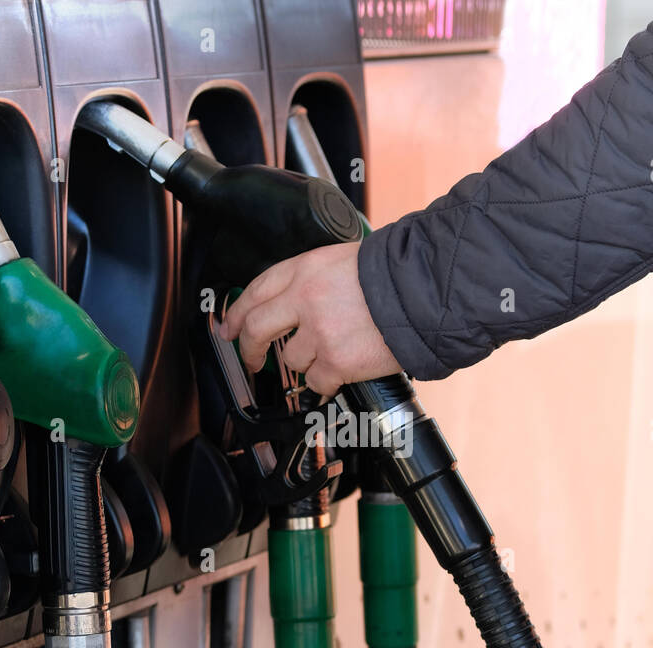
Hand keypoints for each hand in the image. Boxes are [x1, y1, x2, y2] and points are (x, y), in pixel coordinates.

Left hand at [219, 242, 401, 396]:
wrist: (424, 294)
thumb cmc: (392, 277)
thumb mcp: (343, 261)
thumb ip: (312, 280)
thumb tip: (290, 304)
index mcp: (305, 270)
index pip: (256, 291)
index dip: (237, 313)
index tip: (229, 328)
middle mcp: (305, 300)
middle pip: (257, 329)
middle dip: (249, 349)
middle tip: (252, 359)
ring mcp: (319, 333)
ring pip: (293, 359)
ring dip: (310, 361)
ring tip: (337, 349)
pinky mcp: (336, 362)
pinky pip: (317, 382)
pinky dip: (329, 380)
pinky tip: (345, 368)